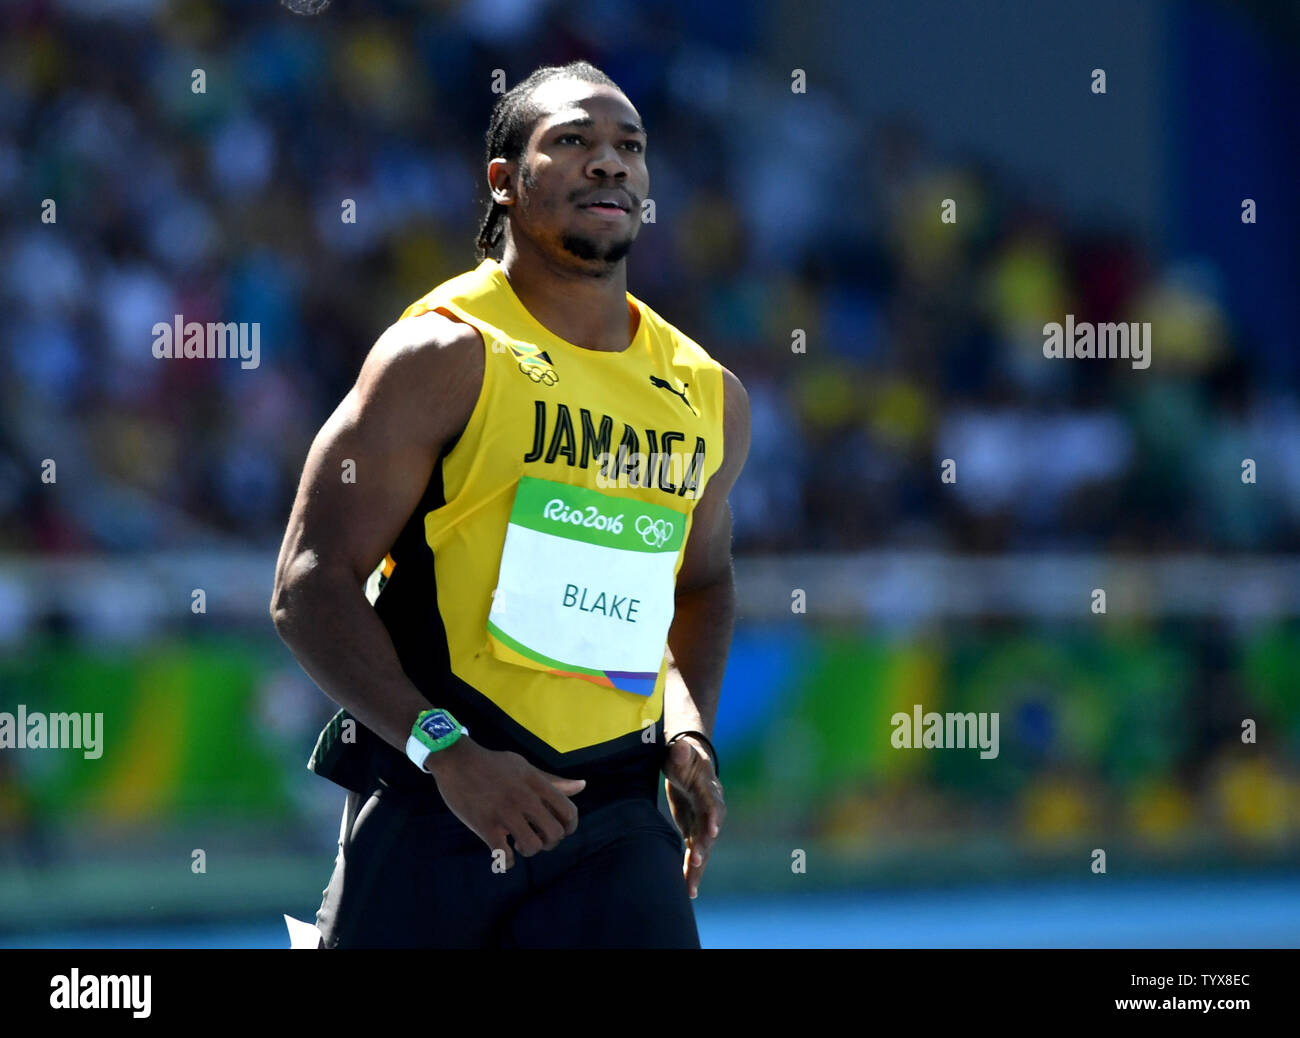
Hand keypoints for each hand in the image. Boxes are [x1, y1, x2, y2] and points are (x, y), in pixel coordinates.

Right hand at [426, 739, 584, 868]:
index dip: (569, 827)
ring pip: (533, 846)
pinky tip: (502, 855)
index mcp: (536, 783)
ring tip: (519, 844)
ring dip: (528, 851)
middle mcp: (524, 797)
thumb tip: (582, 786)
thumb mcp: (525, 767)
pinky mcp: (485, 824)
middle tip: (537, 837)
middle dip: (549, 842)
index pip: (568, 811)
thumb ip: (553, 781)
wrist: (456, 760)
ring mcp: (505, 812)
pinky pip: (503, 855)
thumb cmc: (493, 764)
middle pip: (555, 833)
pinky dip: (506, 862)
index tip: (558, 829)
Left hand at [663, 735, 724, 898]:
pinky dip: (692, 870)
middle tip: (697, 862)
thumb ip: (680, 753)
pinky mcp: (696, 831)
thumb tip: (679, 746)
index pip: (713, 803)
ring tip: (690, 889)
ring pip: (704, 847)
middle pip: (710, 830)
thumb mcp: (680, 752)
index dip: (713, 816)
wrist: (688, 763)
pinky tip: (688, 890)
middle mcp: (711, 809)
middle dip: (705, 847)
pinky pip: (696, 853)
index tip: (713, 829)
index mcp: (709, 789)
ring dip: (698, 867)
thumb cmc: (683, 755)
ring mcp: (705, 822)